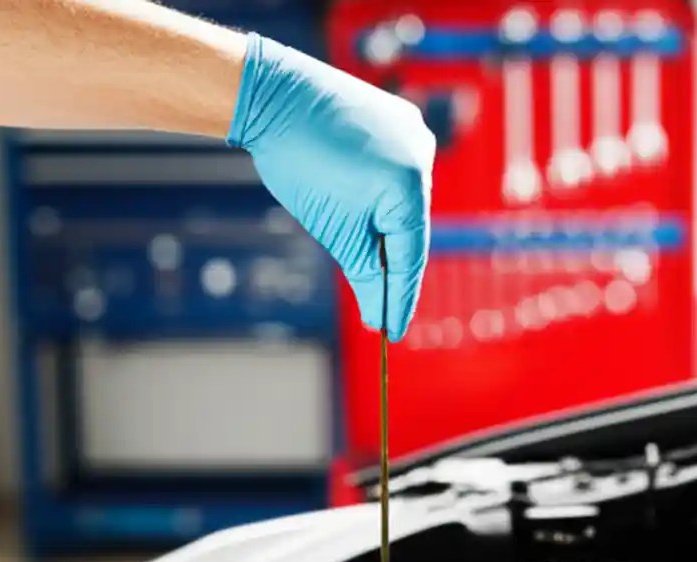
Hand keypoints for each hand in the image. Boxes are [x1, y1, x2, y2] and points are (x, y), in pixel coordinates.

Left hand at [228, 33, 434, 340]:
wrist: (274, 96)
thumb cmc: (299, 161)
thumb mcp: (335, 229)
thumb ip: (364, 274)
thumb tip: (379, 314)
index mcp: (410, 185)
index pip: (410, 257)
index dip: (400, 299)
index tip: (392, 332)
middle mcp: (422, 157)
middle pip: (411, 229)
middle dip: (391, 265)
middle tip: (377, 307)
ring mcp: (414, 135)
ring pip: (405, 201)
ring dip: (385, 229)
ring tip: (362, 253)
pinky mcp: (400, 122)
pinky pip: (398, 173)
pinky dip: (383, 198)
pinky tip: (364, 210)